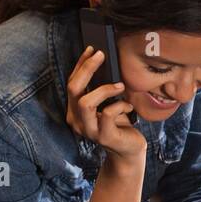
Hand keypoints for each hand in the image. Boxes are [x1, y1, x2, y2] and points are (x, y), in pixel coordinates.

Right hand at [66, 45, 145, 164]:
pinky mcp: (104, 136)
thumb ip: (101, 89)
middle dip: (87, 68)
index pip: (72, 82)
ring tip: (120, 86)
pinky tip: (128, 106)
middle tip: (102, 55)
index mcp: (75, 110)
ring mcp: (88, 130)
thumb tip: (103, 60)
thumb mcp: (108, 103)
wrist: (128, 151)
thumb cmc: (119, 124)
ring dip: (104, 89)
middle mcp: (76, 120)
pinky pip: (107, 114)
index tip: (92, 49)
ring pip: (85, 102)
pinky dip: (120, 105)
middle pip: (73, 88)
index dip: (80, 64)